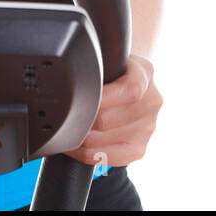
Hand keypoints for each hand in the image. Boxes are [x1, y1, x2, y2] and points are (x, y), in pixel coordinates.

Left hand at [70, 54, 160, 168]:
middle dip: (80, 119)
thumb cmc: (113, 71)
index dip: (102, 98)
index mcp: (145, 74)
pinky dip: (84, 154)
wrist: (128, 82)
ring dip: (79, 137)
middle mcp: (151, 103)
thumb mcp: (110, 57)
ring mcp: (148, 128)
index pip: (130, 90)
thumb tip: (74, 68)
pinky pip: (107, 158)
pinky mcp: (139, 149)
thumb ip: (99, 62)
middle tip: (63, 115)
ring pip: (102, 141)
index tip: (80, 98)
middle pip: (107, 120)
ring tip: (67, 128)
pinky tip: (76, 145)